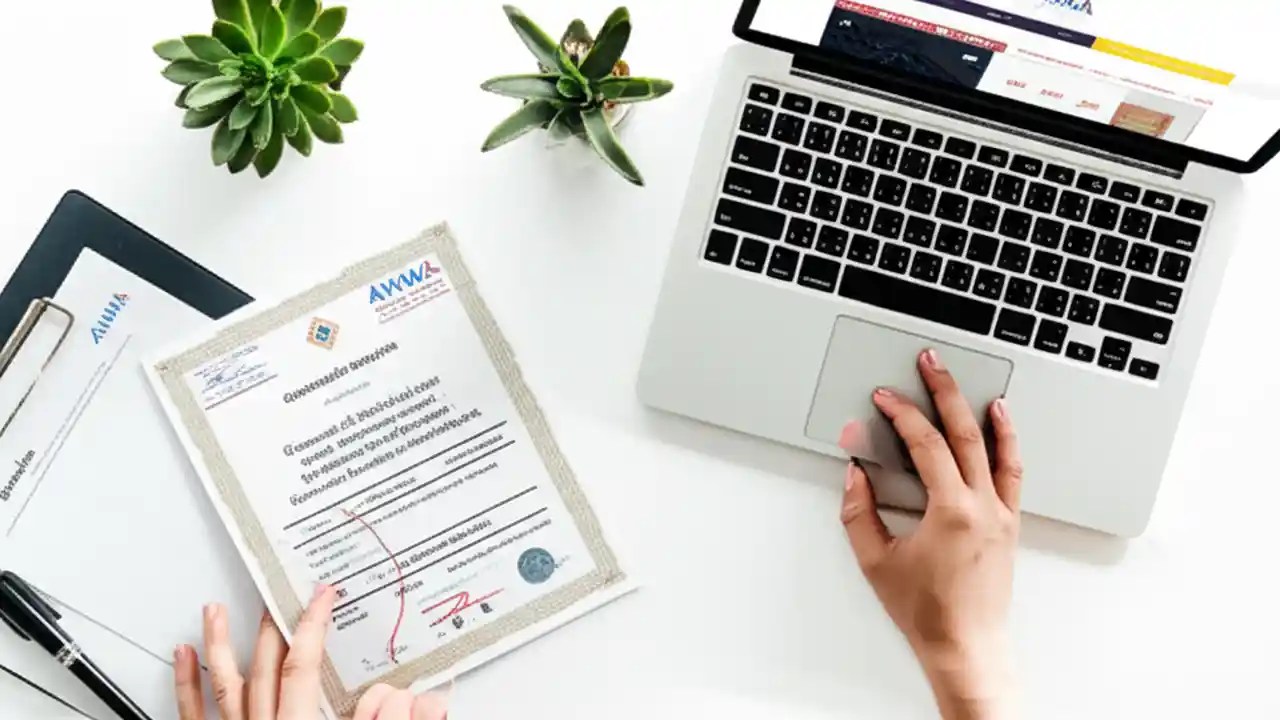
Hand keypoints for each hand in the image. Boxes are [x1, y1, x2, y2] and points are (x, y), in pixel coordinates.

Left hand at [173, 587, 448, 719]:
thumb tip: (411, 697)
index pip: (303, 665)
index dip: (313, 624)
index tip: (321, 597)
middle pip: (263, 668)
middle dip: (272, 628)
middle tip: (280, 599)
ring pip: (222, 685)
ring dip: (218, 645)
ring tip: (214, 613)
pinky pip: (194, 714)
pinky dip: (186, 683)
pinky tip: (183, 658)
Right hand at [839, 349, 1021, 719]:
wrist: (966, 645)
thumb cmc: (925, 611)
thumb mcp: (875, 560)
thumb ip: (858, 512)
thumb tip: (856, 473)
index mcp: (951, 510)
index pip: (925, 444)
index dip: (902, 414)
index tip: (885, 397)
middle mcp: (983, 506)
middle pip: (964, 432)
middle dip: (943, 392)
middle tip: (930, 363)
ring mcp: (1002, 514)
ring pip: (996, 447)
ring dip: (979, 410)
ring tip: (969, 384)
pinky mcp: (1009, 524)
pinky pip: (1012, 471)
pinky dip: (1007, 442)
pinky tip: (1001, 425)